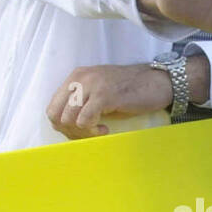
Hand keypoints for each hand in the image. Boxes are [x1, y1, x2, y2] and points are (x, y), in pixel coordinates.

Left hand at [46, 57, 209, 137]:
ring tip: (99, 132)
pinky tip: (106, 130)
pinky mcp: (104, 95)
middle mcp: (79, 78)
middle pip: (56, 115)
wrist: (158, 82)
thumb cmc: (131, 91)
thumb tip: (68, 127)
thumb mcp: (99, 92)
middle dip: (70, 132)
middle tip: (90, 134)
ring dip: (82, 133)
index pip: (53, 108)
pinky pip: (84, 121)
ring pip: (68, 119)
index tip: (81, 132)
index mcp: (76, 77)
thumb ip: (82, 102)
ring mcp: (91, 85)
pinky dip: (93, 131)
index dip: (63, 126)